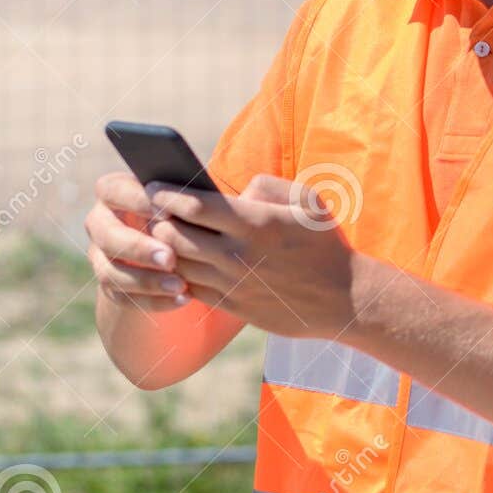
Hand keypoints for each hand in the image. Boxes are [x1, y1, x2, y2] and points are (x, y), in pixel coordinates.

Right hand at [85, 171, 189, 311]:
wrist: (173, 241)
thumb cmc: (183, 207)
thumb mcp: (184, 195)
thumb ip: (186, 191)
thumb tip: (207, 195)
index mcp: (114, 191)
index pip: (114, 190)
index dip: (138, 201)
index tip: (168, 214)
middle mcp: (100, 222)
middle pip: (107, 235)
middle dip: (139, 249)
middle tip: (170, 259)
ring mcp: (100, 256)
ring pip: (110, 272)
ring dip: (146, 281)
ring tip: (180, 285)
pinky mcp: (110, 284)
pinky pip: (124, 298)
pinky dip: (154, 301)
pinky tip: (181, 299)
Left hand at [141, 173, 365, 338]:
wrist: (343, 299)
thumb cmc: (324, 243)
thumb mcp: (307, 201)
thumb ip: (267, 185)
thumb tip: (235, 189)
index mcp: (255, 223)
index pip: (193, 205)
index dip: (166, 193)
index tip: (152, 186)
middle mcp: (238, 255)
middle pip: (174, 235)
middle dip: (156, 220)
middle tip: (149, 211)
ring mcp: (233, 284)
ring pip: (178, 264)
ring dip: (162, 248)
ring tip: (156, 235)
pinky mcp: (233, 306)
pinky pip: (191, 289)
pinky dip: (177, 275)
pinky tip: (176, 263)